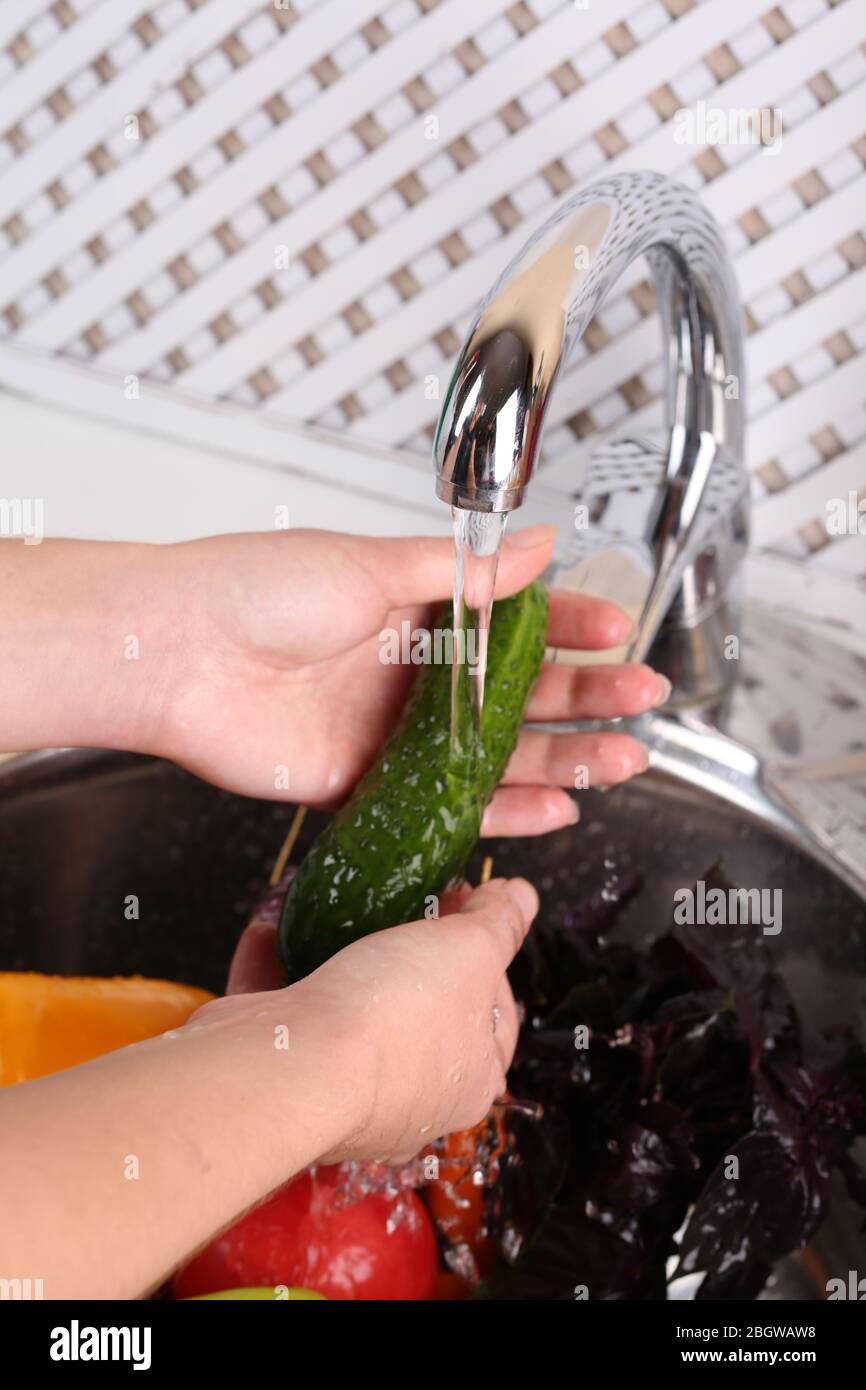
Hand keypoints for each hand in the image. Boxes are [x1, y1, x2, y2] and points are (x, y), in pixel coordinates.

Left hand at [152, 527, 665, 833]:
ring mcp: (393, 733)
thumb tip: (537, 543)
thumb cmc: (254, 591)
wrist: (177, 657)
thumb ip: (461, 572)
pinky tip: (553, 807)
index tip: (616, 631)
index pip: (512, 621)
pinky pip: (448, 803)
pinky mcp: (367, 786)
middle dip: (586, 696)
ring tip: (622, 760)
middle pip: (517, 693)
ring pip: (496, 753)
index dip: (569, 627)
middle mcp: (411, 672)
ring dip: (563, 758)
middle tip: (640, 700)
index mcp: (414, 608)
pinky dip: (504, 810)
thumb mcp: (370, 566)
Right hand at [208, 876, 537, 1164]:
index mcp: (469, 1081)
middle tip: (404, 904)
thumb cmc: (398, 1015)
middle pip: (419, 1011)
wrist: (292, 1067)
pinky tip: (272, 926)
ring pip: (344, 1014)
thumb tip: (524, 897)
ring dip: (335, 959)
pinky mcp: (282, 1074)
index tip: (466, 910)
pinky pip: (284, 1015)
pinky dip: (274, 969)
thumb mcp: (470, 951)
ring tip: (338, 909)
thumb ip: (500, 922)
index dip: (487, 956)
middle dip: (409, 955)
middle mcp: (409, 1099)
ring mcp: (339, 1091)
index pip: (496, 1016)